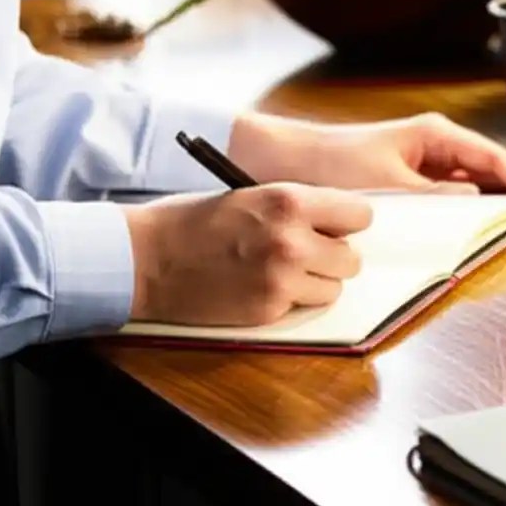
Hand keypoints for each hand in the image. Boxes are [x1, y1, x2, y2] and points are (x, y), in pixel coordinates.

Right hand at [122, 183, 373, 325]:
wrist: (145, 258)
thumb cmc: (192, 221)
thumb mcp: (251, 195)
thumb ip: (295, 208)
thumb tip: (335, 222)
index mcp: (289, 201)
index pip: (360, 214)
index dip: (346, 222)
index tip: (333, 225)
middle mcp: (293, 240)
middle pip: (352, 258)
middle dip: (332, 256)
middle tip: (304, 252)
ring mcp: (282, 279)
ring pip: (333, 288)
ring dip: (315, 283)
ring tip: (280, 271)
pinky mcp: (269, 310)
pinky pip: (302, 307)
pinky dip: (288, 301)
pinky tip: (258, 286)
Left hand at [228, 112, 505, 209]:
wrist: (287, 159)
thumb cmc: (333, 165)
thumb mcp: (386, 185)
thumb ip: (435, 195)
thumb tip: (477, 198)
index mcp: (434, 135)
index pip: (494, 160)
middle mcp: (435, 144)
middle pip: (494, 166)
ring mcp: (425, 160)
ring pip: (479, 178)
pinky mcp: (412, 177)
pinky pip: (457, 190)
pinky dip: (480, 201)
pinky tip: (496, 214)